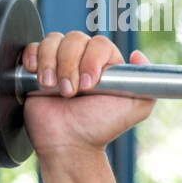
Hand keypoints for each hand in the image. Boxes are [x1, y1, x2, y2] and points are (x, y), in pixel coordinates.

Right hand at [21, 30, 155, 158]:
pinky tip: (38, 77)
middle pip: (75, 39)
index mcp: (107, 65)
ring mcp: (60, 62)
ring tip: (52, 88)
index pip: (100, 44)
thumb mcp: (136, 108)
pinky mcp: (37, 68)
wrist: (69, 143)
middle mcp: (84, 59)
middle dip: (69, 65)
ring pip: (53, 41)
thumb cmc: (101, 127)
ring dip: (50, 64)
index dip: (92, 60)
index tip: (89, 84)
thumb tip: (138, 55)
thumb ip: (149, 83)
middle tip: (70, 92)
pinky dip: (33, 58)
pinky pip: (32, 47)